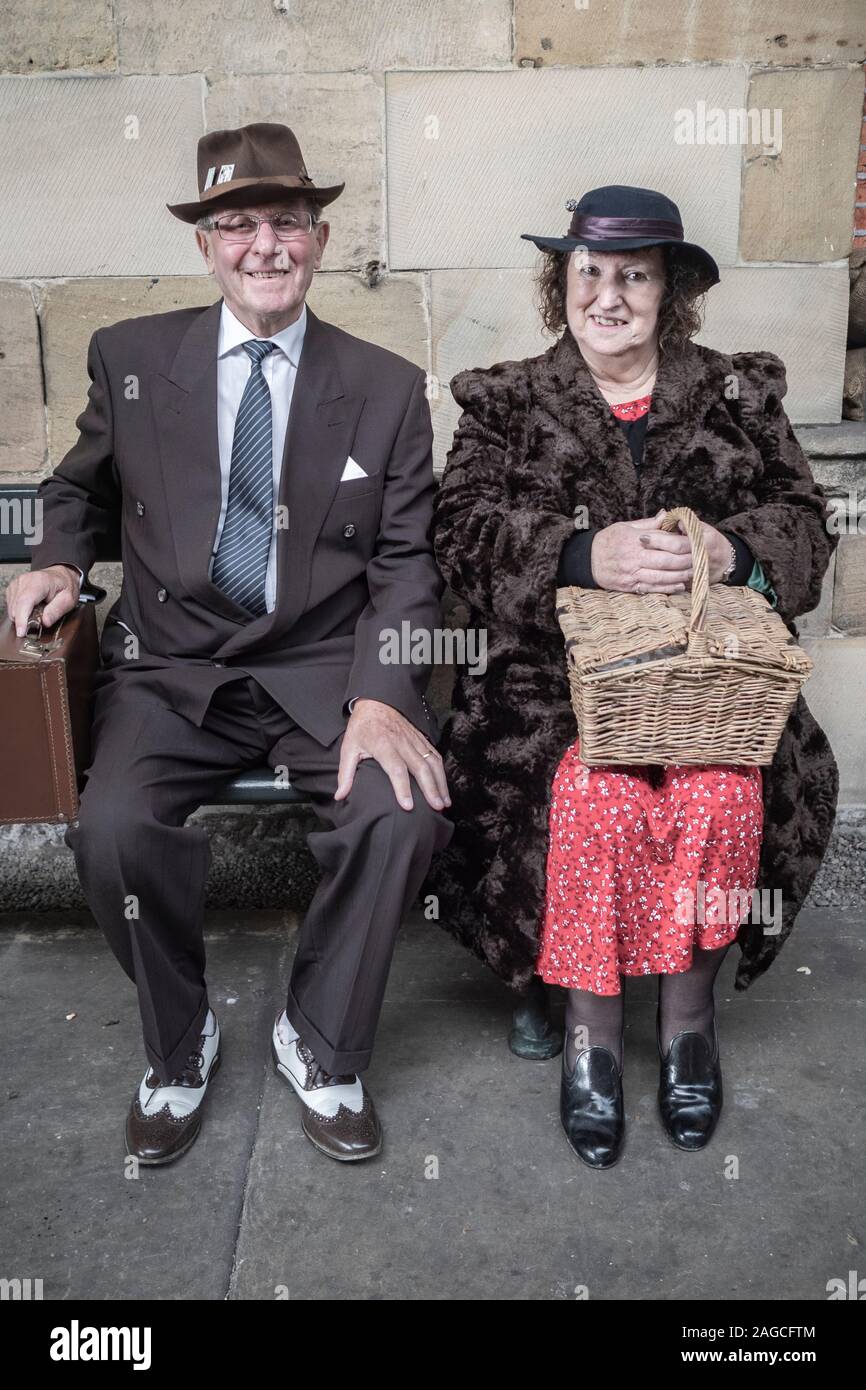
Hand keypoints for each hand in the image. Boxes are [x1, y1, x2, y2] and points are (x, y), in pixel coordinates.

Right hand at [5, 564, 79, 636]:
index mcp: (39, 582)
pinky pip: (11, 607)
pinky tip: (31, 608)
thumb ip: (57, 611)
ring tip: (37, 611)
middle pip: (16, 608)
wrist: (60, 575)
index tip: (21, 632)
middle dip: (25, 620)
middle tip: (40, 620)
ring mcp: (16, 584)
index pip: (25, 602)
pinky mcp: (12, 588)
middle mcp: (24, 581)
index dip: (21, 619)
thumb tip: (44, 622)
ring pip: (12, 609)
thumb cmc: (65, 586)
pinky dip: (20, 612)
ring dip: (22, 616)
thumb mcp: (68, 600)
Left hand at [334, 698, 450, 812]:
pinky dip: (442, 773)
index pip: (396, 769)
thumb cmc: (361, 727)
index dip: (403, 788)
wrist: (376, 702)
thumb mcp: (348, 747)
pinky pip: (435, 756)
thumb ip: (345, 773)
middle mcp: (403, 743)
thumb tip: (340, 796)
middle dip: (431, 789)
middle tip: (437, 808)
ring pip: (432, 763)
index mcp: (383, 745)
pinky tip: (444, 788)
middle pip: (421, 768)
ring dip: (440, 783)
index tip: (408, 806)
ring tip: (445, 803)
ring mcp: (415, 740)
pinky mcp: (422, 739)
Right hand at [590, 512, 731, 592]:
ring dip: (679, 576)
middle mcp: (633, 558)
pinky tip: (679, 586)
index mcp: (634, 540)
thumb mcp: (625, 526)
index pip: (662, 542)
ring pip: (661, 577)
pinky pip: (651, 588)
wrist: (587, 560)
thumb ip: (648, 523)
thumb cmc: (607, 541)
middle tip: (701, 560)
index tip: (695, 543)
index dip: (680, 544)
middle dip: (685, 561)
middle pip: (666, 561)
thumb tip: (666, 514)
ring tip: (694, 573)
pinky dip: (667, 589)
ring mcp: (631, 574)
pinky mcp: (629, 586)